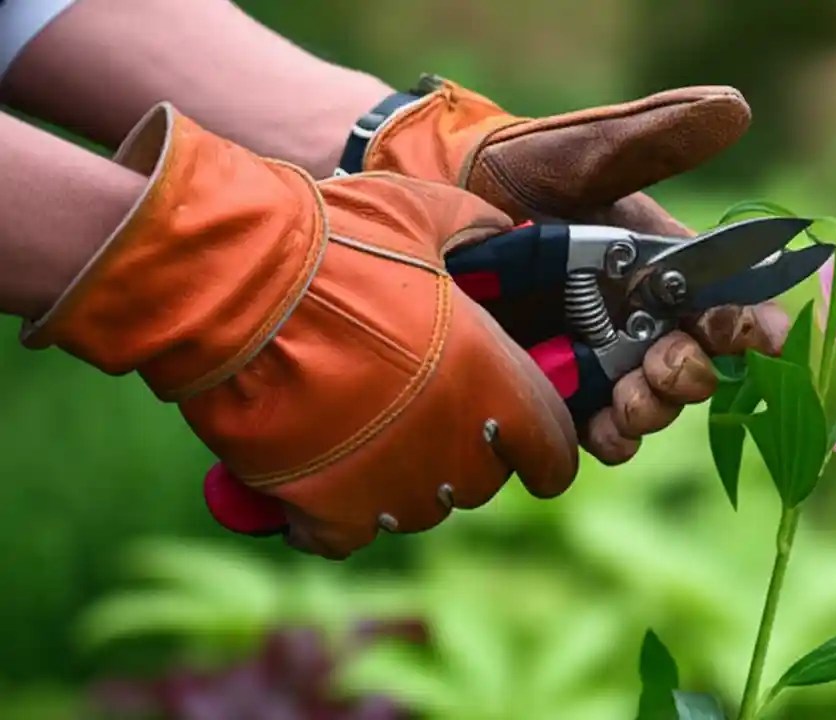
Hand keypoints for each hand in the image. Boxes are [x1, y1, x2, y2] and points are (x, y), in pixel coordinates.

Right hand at [23, 104, 578, 558]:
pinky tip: (317, 475)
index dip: (544, 449)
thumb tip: (504, 230)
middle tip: (418, 410)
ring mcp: (393, 486)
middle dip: (459, 451)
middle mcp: (454, 445)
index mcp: (491, 380)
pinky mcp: (327, 511)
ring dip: (400, 479)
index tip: (529, 446)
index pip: (553, 448)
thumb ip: (475, 229)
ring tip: (363, 434)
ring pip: (417, 508)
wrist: (227, 284)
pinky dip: (335, 513)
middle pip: (480, 479)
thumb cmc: (328, 243)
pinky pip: (347, 534)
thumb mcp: (417, 212)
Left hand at [356, 77, 790, 461]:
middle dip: (691, 374)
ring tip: (631, 398)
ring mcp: (596, 360)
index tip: (759, 335)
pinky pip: (593, 432)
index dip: (749, 323)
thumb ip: (655, 140)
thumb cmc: (515, 167)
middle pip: (692, 366)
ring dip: (653, 410)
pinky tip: (598, 427)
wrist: (427, 197)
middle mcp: (637, 319)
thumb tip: (734, 108)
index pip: (725, 302)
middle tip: (668, 363)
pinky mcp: (551, 392)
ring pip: (649, 406)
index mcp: (661, 267)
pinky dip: (605, 437)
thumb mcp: (585, 152)